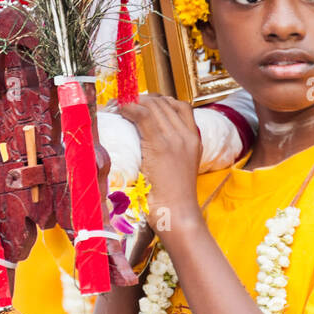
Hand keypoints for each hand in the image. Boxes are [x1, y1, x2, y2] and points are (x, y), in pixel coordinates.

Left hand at [117, 95, 202, 238]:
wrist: (178, 214)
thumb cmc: (173, 199)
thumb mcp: (178, 169)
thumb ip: (171, 152)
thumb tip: (149, 143)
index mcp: (195, 139)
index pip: (181, 106)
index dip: (160, 101)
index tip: (143, 104)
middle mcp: (187, 135)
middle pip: (165, 103)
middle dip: (142, 99)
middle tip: (123, 104)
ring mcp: (175, 138)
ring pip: (153, 106)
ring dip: (132, 102)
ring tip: (118, 106)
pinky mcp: (161, 144)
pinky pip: (143, 115)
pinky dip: (129, 108)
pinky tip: (120, 111)